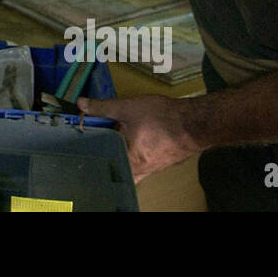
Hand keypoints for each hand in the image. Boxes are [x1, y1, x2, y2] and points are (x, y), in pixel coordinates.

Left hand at [77, 94, 199, 181]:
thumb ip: (103, 108)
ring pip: (127, 167)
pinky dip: (130, 154)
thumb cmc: (163, 118)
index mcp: (129, 162)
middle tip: (94, 140)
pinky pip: (139, 164)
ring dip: (117, 154)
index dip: (91, 153)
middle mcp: (140, 171)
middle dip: (103, 155)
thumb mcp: (128, 109)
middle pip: (114, 169)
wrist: (196, 123)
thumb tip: (81, 104)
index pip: (102, 165)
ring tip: (109, 139)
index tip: (81, 141)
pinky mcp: (158, 163)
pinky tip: (128, 140)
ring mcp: (151, 169)